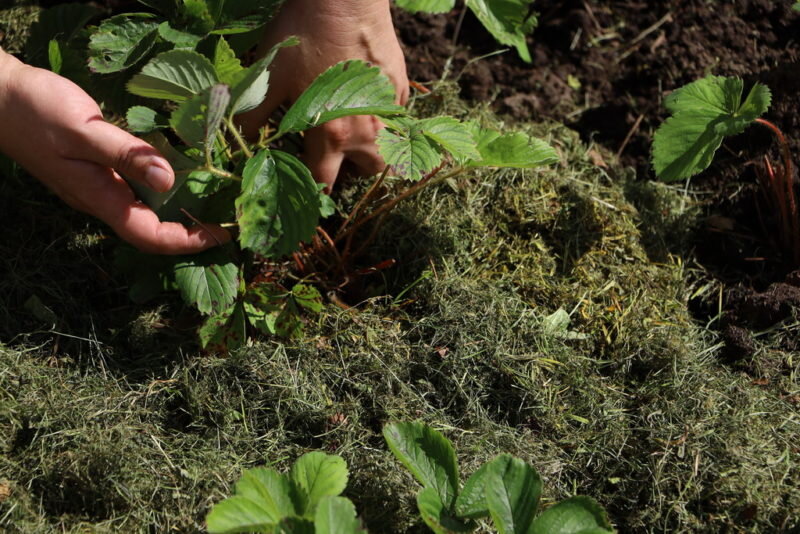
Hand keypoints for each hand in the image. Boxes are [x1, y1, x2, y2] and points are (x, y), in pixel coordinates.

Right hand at [0, 52, 230, 254]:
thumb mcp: (83, 130)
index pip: (149, 236)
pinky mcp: (98, 170)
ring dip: (180, 212)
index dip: (187, 242)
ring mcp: (99, 186)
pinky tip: (185, 173)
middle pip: (151, 231)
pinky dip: (165, 188)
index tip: (221, 234)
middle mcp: (102, 199)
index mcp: (99, 197)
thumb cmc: (36, 111)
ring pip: (145, 212)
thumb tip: (170, 180)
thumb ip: (125, 154)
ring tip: (216, 200)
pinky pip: (137, 190)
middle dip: (190, 232)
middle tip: (229, 220)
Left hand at [238, 0, 408, 190]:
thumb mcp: (269, 78)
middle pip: (366, 172)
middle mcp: (366, 131)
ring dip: (372, 150)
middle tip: (332, 155)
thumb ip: (253, 117)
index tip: (304, 187)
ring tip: (355, 134)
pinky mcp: (400, 89)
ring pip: (388, 149)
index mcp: (331, 135)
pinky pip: (397, 119)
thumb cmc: (304, 37)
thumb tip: (239, 142)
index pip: (324, 182)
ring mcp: (388, 110)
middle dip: (350, 172)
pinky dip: (384, 121)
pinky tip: (366, 104)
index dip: (311, 191)